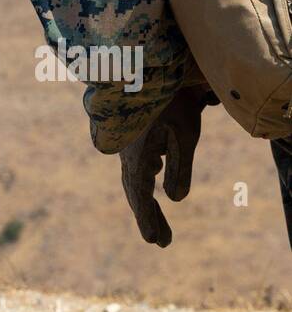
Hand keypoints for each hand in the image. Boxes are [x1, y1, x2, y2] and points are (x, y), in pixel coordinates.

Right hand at [118, 87, 211, 246]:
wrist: (144, 69)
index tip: (156, 241)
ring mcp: (126, 146)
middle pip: (136, 193)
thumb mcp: (184, 135)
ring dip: (145, 200)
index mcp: (138, 160)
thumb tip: (176, 200)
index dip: (149, 220)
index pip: (143, 197)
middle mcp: (127, 156)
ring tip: (156, 219)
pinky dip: (144, 179)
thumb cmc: (170, 101)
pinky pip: (136, 164)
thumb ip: (181, 168)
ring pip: (134, 179)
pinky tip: (154, 173)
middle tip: (160, 240)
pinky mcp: (131, 136)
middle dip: (149, 216)